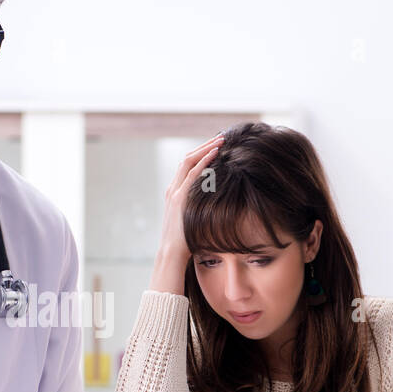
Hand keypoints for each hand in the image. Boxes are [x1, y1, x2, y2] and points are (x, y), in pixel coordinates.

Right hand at [151, 135, 224, 282]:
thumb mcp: (193, 221)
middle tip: (221, 137)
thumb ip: (201, 210)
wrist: (172, 254)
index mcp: (175, 193)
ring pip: (189, 161)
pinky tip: (215, 154)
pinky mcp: (179, 198)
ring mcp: (175, 192)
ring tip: (221, 140)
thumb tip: (219, 208)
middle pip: (187, 159)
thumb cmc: (185, 242)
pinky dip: (204, 161)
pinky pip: (192, 174)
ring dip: (205, 149)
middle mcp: (173, 189)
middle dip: (204, 146)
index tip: (216, 147)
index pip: (187, 166)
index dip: (201, 154)